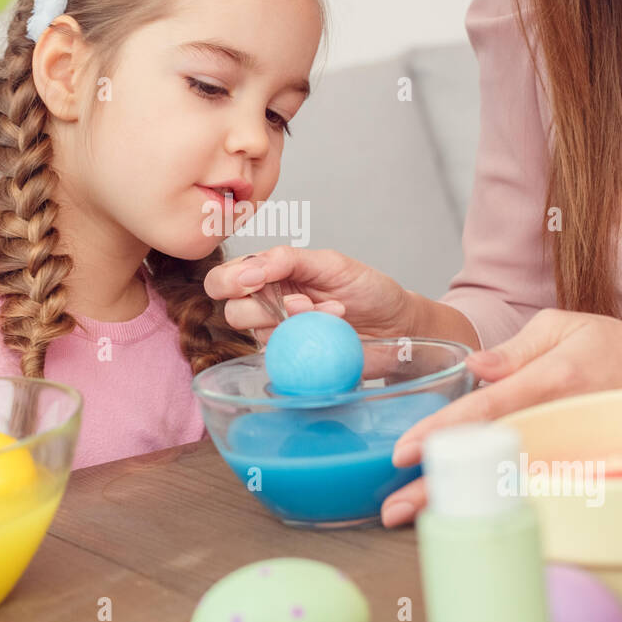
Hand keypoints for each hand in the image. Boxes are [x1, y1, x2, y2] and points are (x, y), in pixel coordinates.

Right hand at [204, 245, 413, 344]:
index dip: (230, 281)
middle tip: (304, 302)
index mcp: (269, 274)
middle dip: (266, 307)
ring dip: (295, 322)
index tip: (256, 281)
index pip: (223, 278)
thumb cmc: (367, 289)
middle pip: (232, 312)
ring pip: (256, 335)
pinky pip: (279, 357)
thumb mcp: (330, 262)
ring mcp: (279, 336)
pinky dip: (306, 342)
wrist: (397, 325)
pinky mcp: (292, 361)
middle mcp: (267, 305)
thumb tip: (250, 270)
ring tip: (332, 312)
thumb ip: (286, 260)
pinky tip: (332, 332)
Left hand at [379, 309, 621, 526]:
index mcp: (551, 379)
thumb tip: (474, 367)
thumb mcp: (565, 327)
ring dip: (458, 501)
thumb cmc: (613, 348)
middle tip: (393, 507)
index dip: (443, 431)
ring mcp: (567, 450)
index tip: (404, 451)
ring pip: (503, 482)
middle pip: (486, 458)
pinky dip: (492, 504)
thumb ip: (515, 349)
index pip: (486, 408)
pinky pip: (527, 490)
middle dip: (439, 485)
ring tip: (412, 516)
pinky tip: (459, 513)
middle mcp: (556, 420)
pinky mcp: (576, 467)